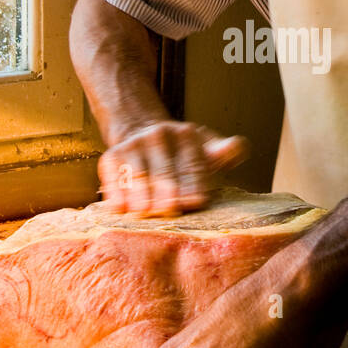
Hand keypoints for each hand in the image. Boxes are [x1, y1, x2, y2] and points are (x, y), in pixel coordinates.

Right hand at [98, 121, 249, 216]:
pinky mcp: (111, 156)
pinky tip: (119, 209)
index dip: (194, 185)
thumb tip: (236, 146)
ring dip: (140, 194)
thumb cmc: (182, 155)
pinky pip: (113, 176)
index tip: (196, 202)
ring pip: (137, 174)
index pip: (192, 164)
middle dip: (167, 192)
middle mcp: (158, 135)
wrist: (144, 137)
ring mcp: (134, 145)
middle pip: (164, 171)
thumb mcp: (206, 150)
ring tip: (144, 211)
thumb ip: (224, 152)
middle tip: (169, 210)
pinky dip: (115, 192)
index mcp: (186, 135)